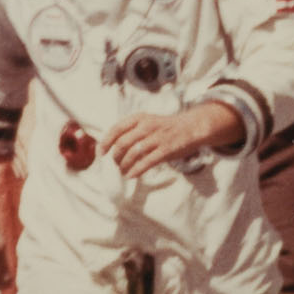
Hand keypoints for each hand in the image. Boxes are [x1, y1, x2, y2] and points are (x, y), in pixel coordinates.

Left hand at [103, 99, 238, 179]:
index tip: (101, 153)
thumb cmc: (166, 127)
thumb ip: (131, 130)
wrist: (191, 127)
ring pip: (133, 153)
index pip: (116, 129)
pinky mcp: (166, 150)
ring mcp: (157, 138)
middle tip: (116, 164)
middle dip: (116, 156)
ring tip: (123, 171)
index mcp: (139, 118)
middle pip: (122, 143)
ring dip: (124, 165)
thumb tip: (111, 146)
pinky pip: (147, 162)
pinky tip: (131, 175)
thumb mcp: (147, 121)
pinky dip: (136, 170)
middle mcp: (147, 126)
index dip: (106, 142)